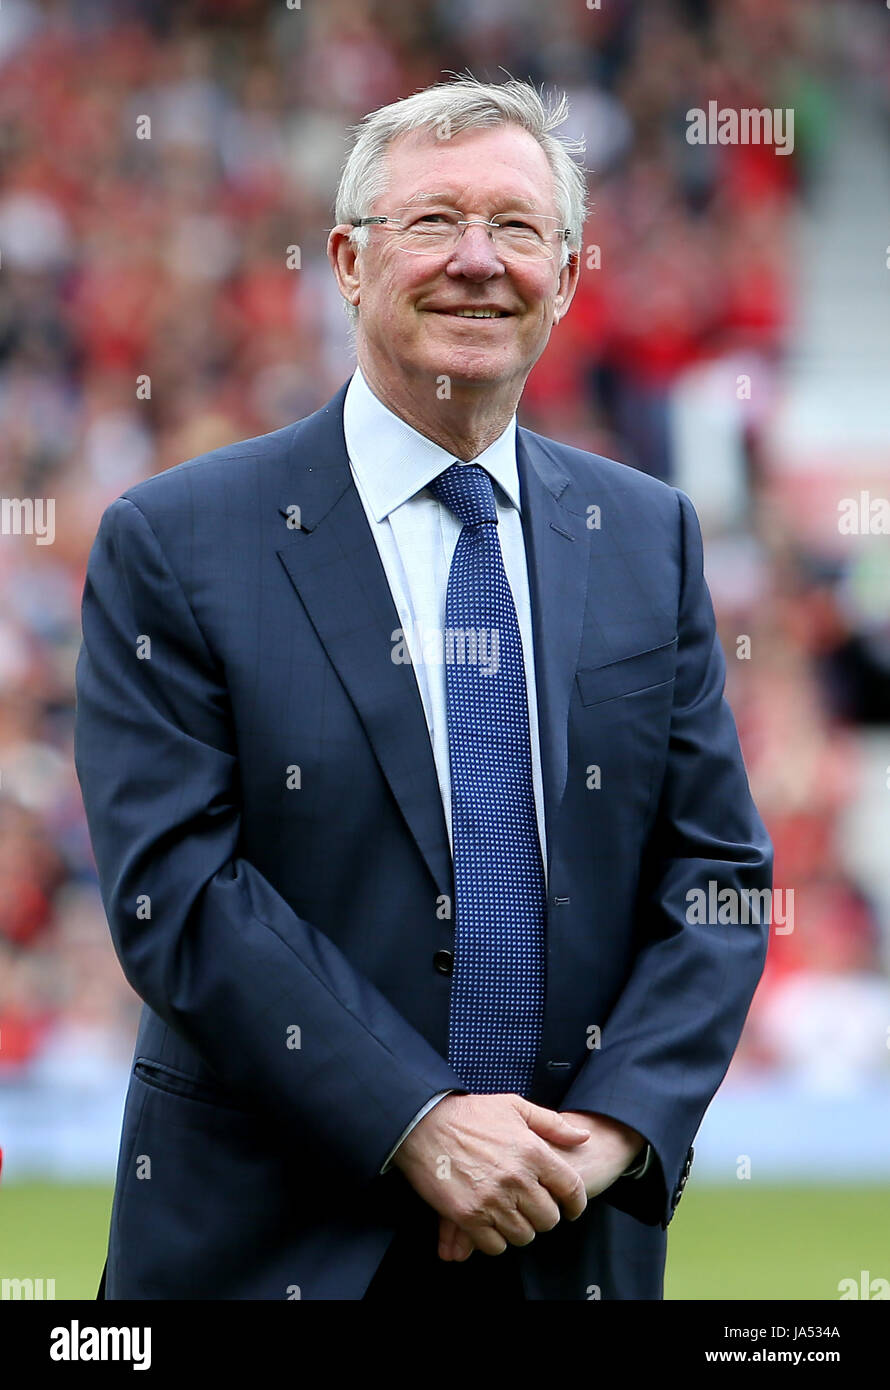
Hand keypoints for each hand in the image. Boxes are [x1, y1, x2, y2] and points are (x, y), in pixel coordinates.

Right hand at [437, 1111, 645, 1260]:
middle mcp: (516, 1178)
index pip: (571, 1189)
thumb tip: (583, 1136)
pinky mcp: (468, 1216)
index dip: (576, 1204)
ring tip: (509, 1214)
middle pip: (548, 1219)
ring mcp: (492, 1199)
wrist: (423, 1123)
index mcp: (532, 1151)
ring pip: (523, 1236)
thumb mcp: (514, 1106)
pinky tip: (489, 1222)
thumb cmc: (470, 1114)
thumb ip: (552, 1124)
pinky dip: (494, 1239)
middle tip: (530, 1207)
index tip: (571, 1209)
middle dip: (543, 1216)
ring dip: (518, 1228)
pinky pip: (495, 1245)